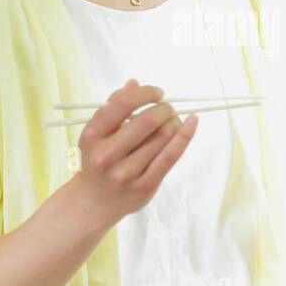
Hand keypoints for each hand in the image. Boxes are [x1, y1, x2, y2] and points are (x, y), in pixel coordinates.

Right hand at [74, 78, 197, 226]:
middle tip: (167, 108)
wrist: (93, 202)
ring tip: (173, 120)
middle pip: (147, 121)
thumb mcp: (96, 133)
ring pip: (162, 137)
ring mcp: (127, 173)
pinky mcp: (145, 186)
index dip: (146, 93)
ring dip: (174, 121)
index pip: (123, 104)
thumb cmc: (97, 160)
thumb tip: (136, 84)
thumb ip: (114, 107)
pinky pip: (171, 156)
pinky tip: (192, 123)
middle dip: (164, 108)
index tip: (156, 92)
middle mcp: (107, 155)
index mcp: (93, 136)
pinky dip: (185, 136)